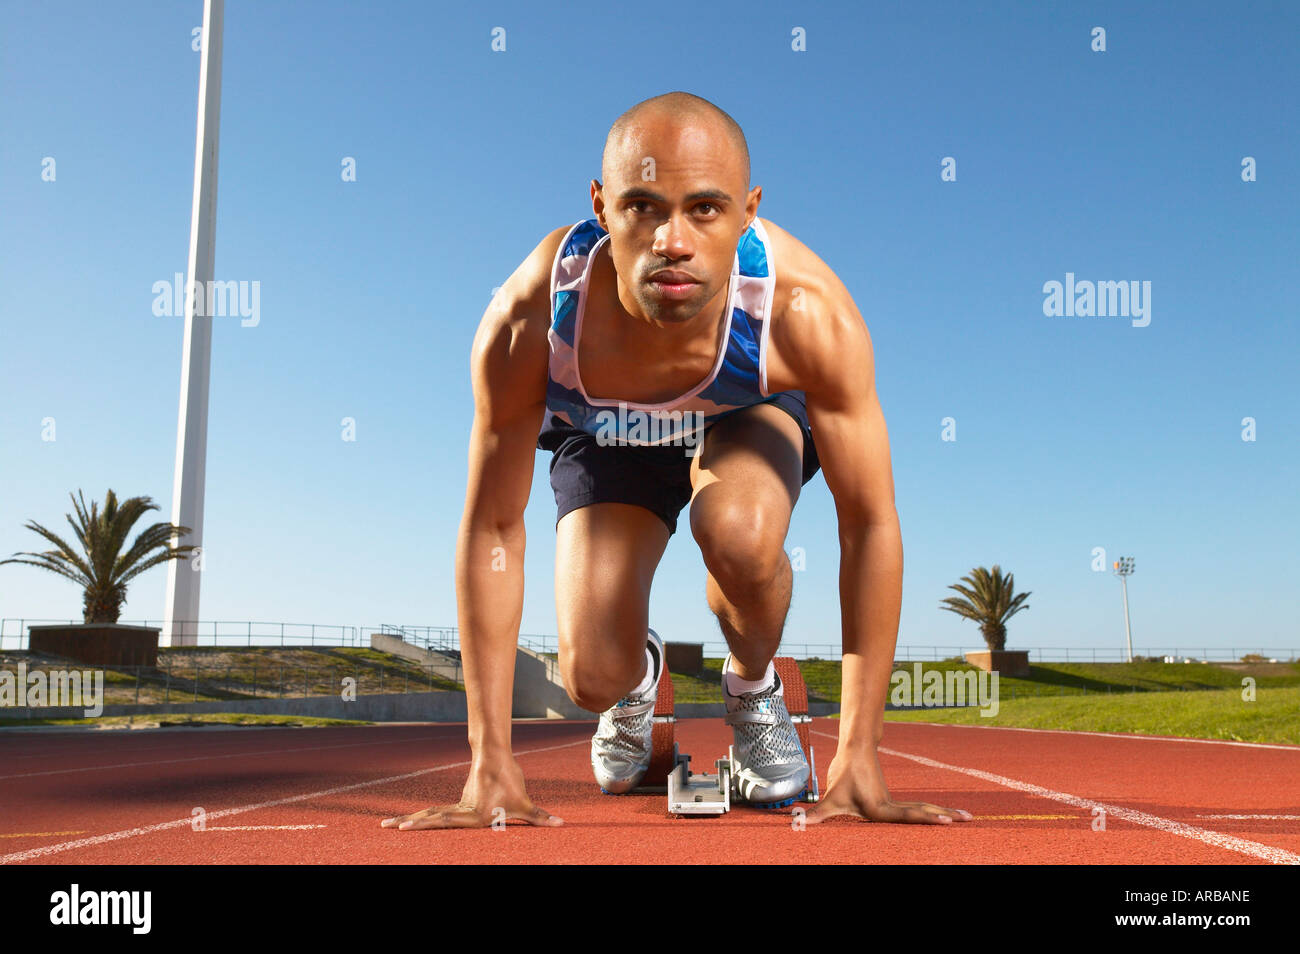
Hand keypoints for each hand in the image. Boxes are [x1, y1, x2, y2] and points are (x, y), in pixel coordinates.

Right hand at [381, 755, 561, 829]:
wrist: (497, 756)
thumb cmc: (510, 781)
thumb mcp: (526, 804)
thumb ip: (541, 818)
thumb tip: (562, 825)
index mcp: (471, 815)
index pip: (442, 821)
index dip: (423, 823)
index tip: (403, 826)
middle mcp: (460, 810)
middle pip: (430, 817)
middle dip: (408, 822)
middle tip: (385, 826)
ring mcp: (457, 805)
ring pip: (430, 813)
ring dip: (412, 819)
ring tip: (390, 825)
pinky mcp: (459, 803)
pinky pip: (438, 812)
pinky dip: (424, 817)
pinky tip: (411, 821)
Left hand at [803, 744, 972, 825]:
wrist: (853, 750)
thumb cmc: (844, 773)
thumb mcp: (830, 798)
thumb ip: (817, 813)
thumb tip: (798, 821)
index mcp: (881, 809)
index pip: (908, 816)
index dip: (928, 818)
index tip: (947, 820)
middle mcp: (891, 807)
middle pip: (923, 811)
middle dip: (946, 816)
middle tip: (969, 819)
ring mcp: (895, 803)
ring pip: (923, 808)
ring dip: (944, 812)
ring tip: (966, 817)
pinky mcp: (893, 801)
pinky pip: (917, 808)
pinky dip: (933, 812)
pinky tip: (945, 815)